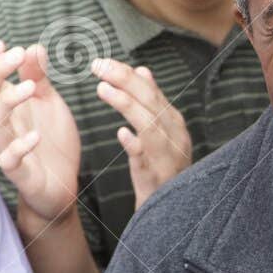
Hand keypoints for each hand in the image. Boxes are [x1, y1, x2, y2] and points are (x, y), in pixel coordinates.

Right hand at [0, 41, 82, 228]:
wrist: (61, 185)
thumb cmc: (51, 141)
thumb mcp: (48, 103)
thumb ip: (38, 78)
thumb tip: (32, 47)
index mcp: (5, 106)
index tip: (1, 42)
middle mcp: (1, 124)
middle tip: (15, 53)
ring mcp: (7, 147)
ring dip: (9, 101)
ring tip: (30, 87)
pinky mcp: (19, 172)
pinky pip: (10, 159)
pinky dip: (20, 146)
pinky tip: (35, 136)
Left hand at [90, 59, 192, 208]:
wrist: (172, 210)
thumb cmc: (162, 166)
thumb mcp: (162, 131)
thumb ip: (152, 101)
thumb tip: (142, 70)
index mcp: (173, 122)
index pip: (150, 90)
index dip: (127, 74)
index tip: (103, 62)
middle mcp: (174, 136)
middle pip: (150, 102)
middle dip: (124, 81)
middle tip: (98, 67)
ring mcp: (167, 157)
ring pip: (150, 126)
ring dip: (127, 106)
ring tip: (103, 89)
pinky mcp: (156, 178)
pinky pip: (147, 160)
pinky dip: (136, 145)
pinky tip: (122, 133)